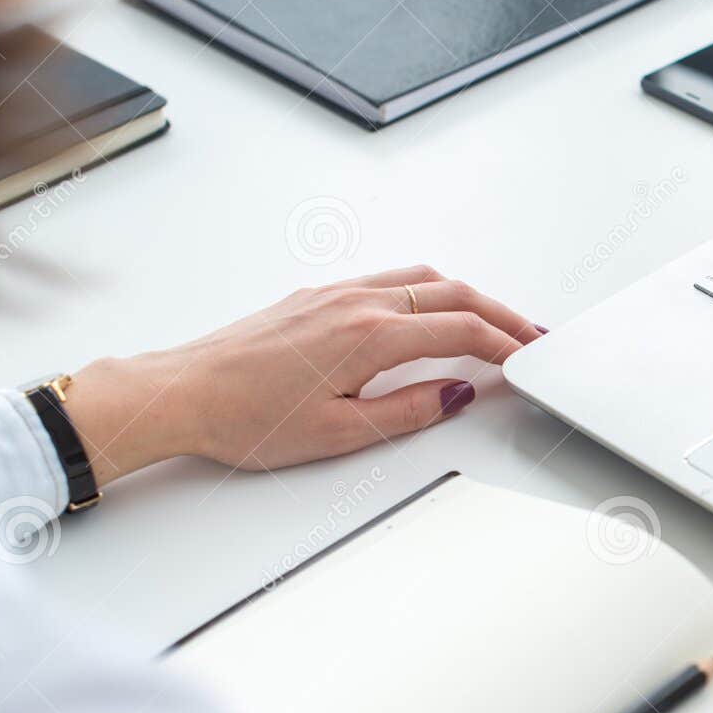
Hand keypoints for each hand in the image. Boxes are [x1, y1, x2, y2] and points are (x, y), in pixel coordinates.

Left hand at [58, 266, 543, 484]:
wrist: (180, 394)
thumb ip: (408, 410)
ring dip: (467, 296)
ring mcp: (335, 293)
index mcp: (369, 337)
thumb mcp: (340, 433)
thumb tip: (455, 393)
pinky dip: (429, 291)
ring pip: (422, 278)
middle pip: (452, 295)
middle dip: (500, 314)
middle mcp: (356, 303)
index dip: (505, 345)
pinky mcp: (316, 296)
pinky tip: (432, 310)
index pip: (460, 332)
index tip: (529, 358)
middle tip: (532, 335)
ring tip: (493, 320)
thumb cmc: (245, 419)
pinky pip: (390, 278)